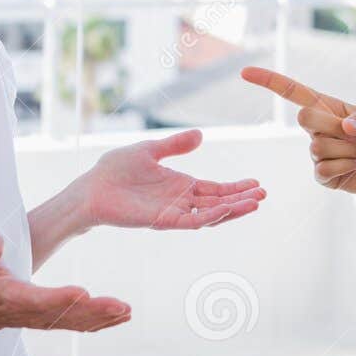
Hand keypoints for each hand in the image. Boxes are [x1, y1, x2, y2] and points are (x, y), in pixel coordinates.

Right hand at [0, 230, 131, 340]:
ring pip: (77, 322)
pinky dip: (101, 323)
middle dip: (95, 311)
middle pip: (68, 314)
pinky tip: (121, 317)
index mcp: (16, 298)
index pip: (41, 300)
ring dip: (104, 318)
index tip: (82, 294)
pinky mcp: (53, 321)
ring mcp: (45, 320)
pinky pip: (79, 325)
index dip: (61, 298)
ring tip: (126, 311)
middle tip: (120, 306)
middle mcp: (34, 313)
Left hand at [73, 128, 265, 229]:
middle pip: (218, 203)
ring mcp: (173, 212)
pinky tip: (226, 209)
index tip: (256, 184)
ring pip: (210, 215)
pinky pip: (191, 221)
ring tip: (255, 203)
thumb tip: (200, 134)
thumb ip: (175, 145)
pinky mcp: (162, 221)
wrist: (91, 187)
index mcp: (181, 186)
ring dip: (232, 210)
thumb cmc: (115, 169)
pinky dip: (210, 216)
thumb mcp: (150, 150)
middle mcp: (181, 201)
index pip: (215, 189)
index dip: (236, 188)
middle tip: (263, 195)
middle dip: (241, 200)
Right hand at [239, 66, 355, 202]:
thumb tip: (346, 126)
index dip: (269, 82)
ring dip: (348, 149)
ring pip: (318, 147)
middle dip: (333, 126)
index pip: (293, 92)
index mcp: (328, 108)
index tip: (245, 72)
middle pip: (303, 118)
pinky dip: (346, 165)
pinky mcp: (324, 176)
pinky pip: (324, 169)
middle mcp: (319, 129)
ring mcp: (319, 153)